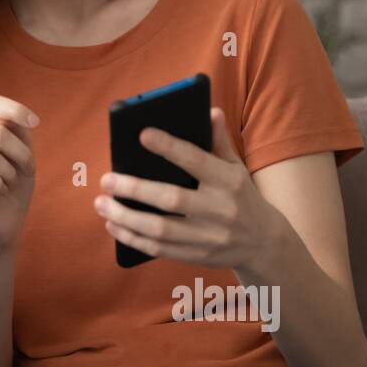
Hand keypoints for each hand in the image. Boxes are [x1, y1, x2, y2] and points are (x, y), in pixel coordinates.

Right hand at [0, 93, 37, 256]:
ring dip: (9, 171)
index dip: (14, 109)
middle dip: (20, 153)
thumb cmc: (13, 185)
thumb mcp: (22, 152)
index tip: (35, 124)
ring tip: (10, 182)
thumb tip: (15, 116)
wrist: (7, 223)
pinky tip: (0, 189)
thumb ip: (15, 128)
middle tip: (25, 170)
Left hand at [93, 108, 287, 270]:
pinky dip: (132, 238)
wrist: (264, 243)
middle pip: (172, 199)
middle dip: (134, 189)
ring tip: (102, 204)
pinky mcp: (197, 256)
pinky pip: (159, 249)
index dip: (170, 148)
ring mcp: (208, 237)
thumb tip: (209, 110)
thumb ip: (220, 141)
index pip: (196, 161)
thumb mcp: (236, 167)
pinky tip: (113, 225)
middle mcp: (219, 210)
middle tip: (106, 180)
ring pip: (160, 229)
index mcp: (229, 181)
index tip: (142, 134)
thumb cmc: (240, 196)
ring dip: (126, 217)